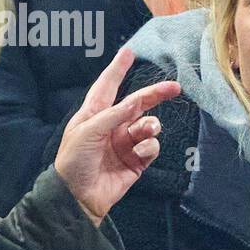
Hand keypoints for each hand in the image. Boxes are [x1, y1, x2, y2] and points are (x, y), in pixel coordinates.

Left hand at [54, 48, 181, 224]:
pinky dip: (149, 147)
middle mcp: (112, 126)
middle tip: (174, 88)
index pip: (108, 87)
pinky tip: (139, 154)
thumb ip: (115, 115)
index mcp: (95, 114)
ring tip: (147, 132)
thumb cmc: (74, 161)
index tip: (128, 52)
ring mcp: (125, 144)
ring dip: (150, 126)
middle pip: (138, 104)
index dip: (118, 69)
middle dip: (155, 94)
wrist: (78, 197)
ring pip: (148, 126)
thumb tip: (137, 101)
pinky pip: (151, 147)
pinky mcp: (136, 161)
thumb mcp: (89, 131)